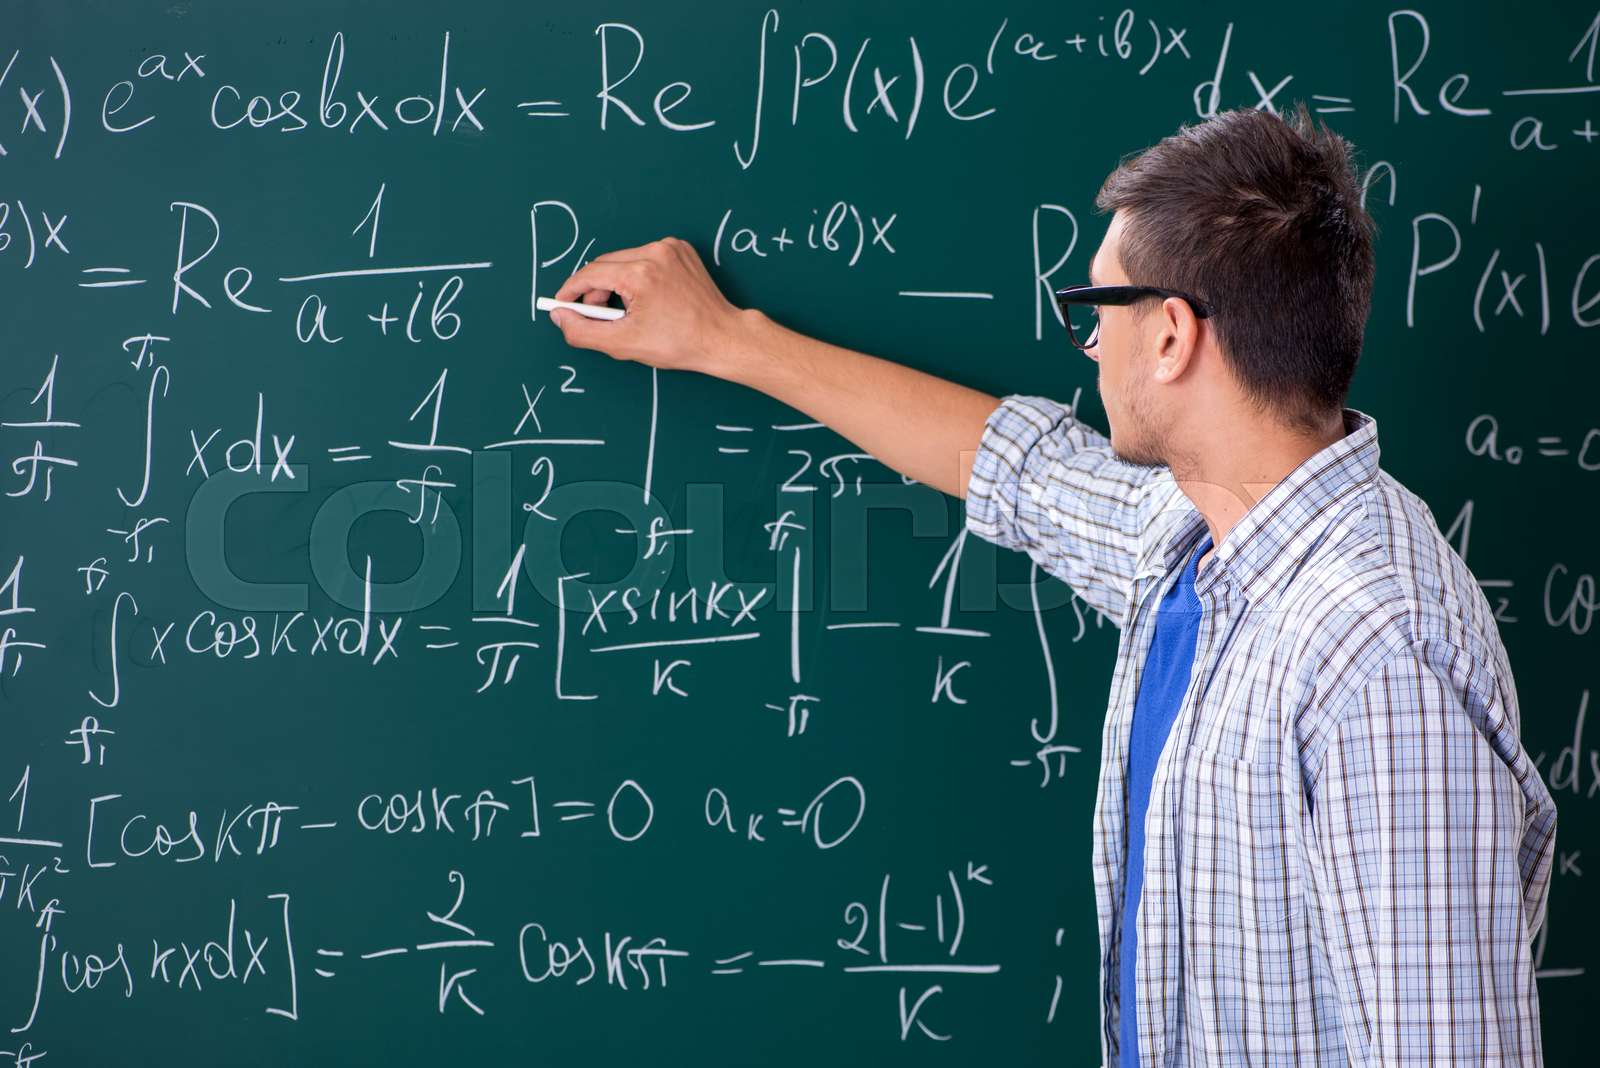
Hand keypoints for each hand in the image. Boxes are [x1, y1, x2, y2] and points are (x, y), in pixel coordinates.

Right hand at [548, 236, 746, 374]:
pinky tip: (645, 297)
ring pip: (624, 260)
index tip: (562, 303)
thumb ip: (583, 331)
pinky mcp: (681, 250)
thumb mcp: (624, 344)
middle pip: (606, 264)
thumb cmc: (680, 342)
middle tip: (594, 313)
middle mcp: (656, 252)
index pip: (590, 273)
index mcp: (641, 272)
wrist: (722, 338)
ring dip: (616, 282)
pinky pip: (645, 258)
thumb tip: (560, 316)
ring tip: (623, 309)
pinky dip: (637, 275)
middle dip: (595, 289)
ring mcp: (671, 248)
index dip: (571, 290)